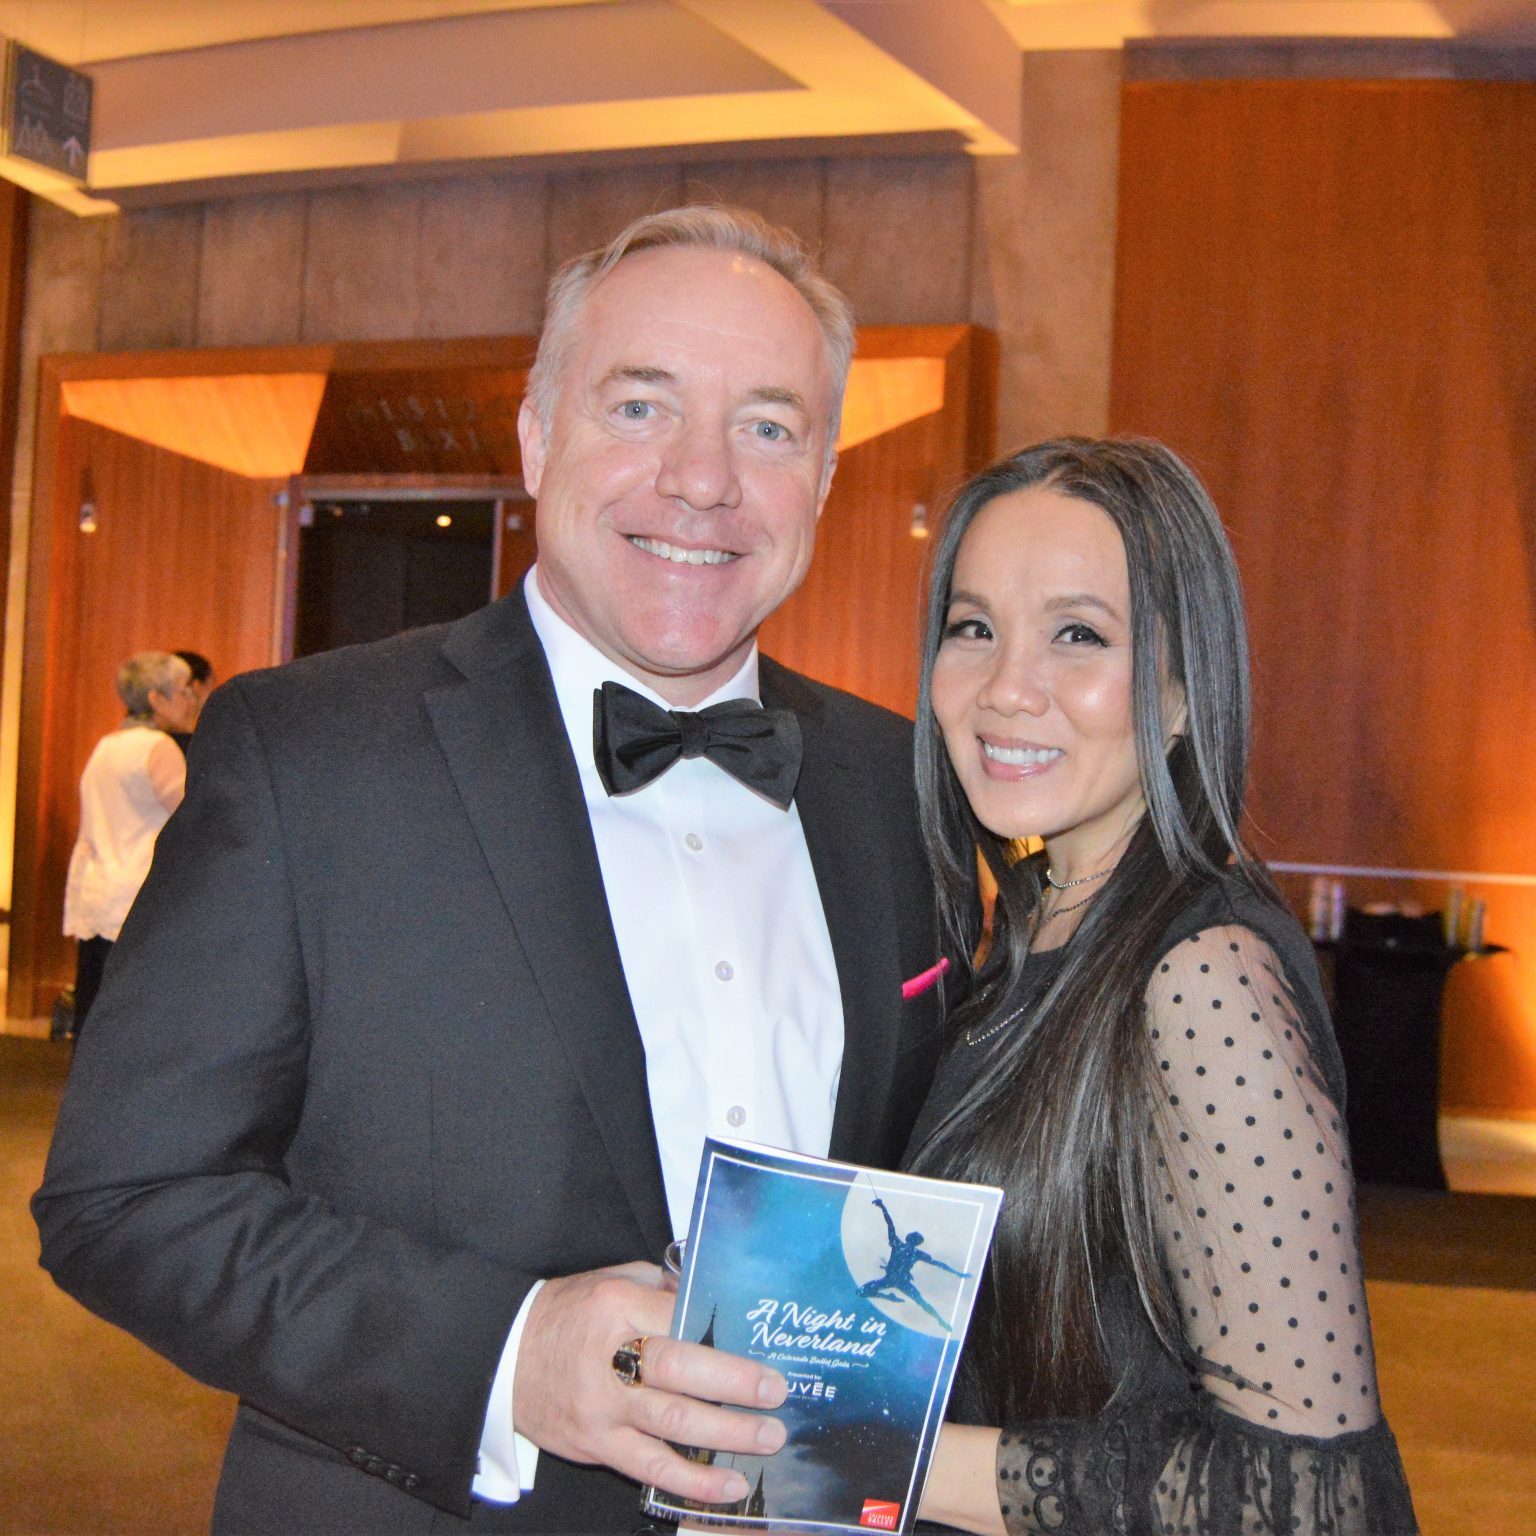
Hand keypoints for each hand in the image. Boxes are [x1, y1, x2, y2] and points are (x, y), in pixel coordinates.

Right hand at [514, 1262, 787, 1503]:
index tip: (761, 1338)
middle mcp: (610, 1356)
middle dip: (734, 1382)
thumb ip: (659, 1287)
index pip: (679, 1314)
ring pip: (672, 1424)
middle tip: (776, 1391)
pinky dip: (694, 1480)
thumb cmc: (568, 1314)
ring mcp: (603, 1407)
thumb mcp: (610, 1281)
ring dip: (726, 1434)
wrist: (503, 1359)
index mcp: (617, 1306)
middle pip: (680, 1370)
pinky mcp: (597, 1445)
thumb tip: (712, 1294)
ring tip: (769, 1437)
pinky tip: (730, 1484)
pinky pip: (651, 1467)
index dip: (720, 1328)